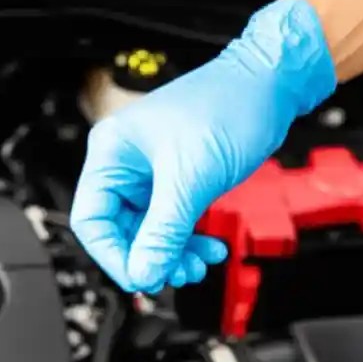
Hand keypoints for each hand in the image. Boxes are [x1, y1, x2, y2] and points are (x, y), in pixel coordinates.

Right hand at [70, 0, 335, 291]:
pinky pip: (171, 221)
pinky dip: (188, 239)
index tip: (142, 278)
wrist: (271, 84)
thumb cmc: (228, 106)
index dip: (114, 256)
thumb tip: (143, 272)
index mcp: (111, 153)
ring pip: (148, 230)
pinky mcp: (176, 177)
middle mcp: (124, 162)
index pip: (92, 221)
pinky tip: (208, 247)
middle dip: (149, 256)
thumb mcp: (191, 180)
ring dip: (172, 253)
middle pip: (119, 230)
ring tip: (197, 263)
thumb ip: (163, 233)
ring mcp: (150, 171)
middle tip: (177, 274)